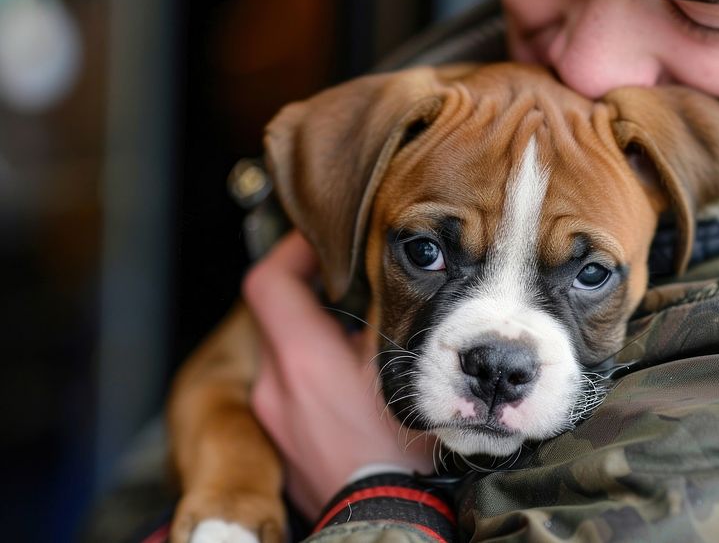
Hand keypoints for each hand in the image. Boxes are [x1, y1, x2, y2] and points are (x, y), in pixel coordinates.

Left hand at [243, 231, 434, 519]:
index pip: (268, 281)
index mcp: (301, 359)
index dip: (291, 252)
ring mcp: (274, 419)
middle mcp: (274, 387)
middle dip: (311, 297)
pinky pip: (288, 392)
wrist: (389, 521)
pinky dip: (311, 377)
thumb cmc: (404, 449)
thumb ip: (385, 312)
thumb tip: (383, 270)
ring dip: (313, 339)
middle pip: (276, 317)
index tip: (321, 247)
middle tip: (352, 294)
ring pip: (283, 356)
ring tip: (358, 345)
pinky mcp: (281, 446)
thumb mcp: (406, 366)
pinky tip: (351, 390)